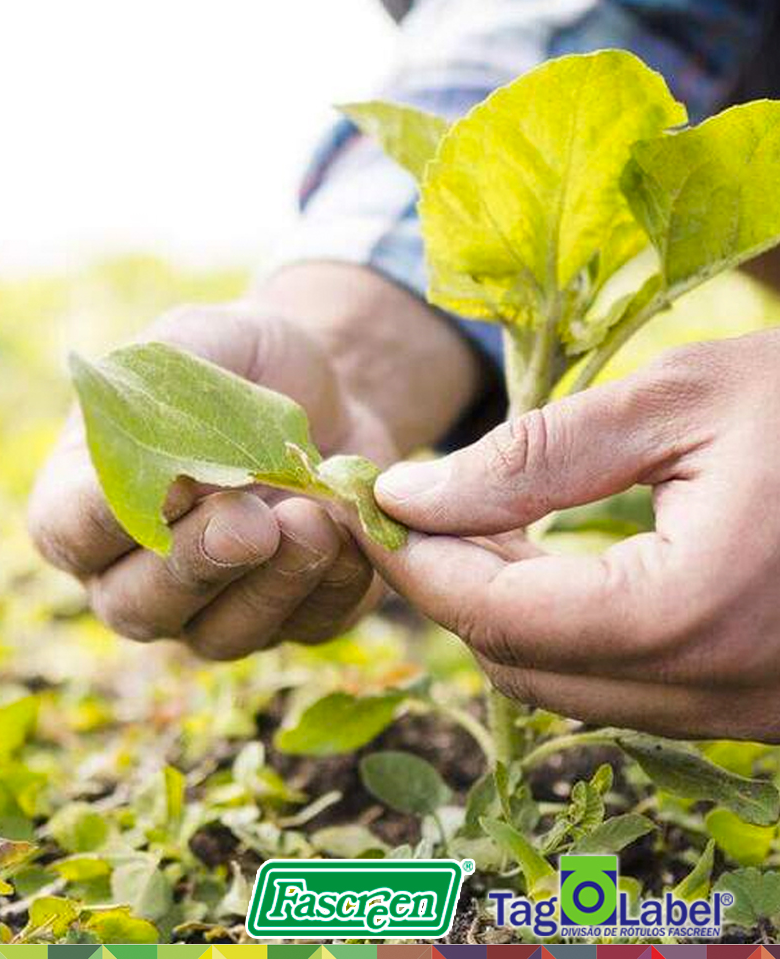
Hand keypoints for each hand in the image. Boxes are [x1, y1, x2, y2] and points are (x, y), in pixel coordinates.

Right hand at [29, 264, 482, 659]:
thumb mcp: (200, 340)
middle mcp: (135, 570)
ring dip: (269, 586)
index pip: (68, 531)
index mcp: (87, 498)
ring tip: (313, 520)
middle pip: (136, 606)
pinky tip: (349, 532)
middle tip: (251, 521)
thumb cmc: (240, 363)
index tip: (171, 482)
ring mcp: (209, 606)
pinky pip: (304, 628)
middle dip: (196, 565)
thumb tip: (168, 468)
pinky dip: (331, 588)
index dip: (108, 518)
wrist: (327, 390)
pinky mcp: (288, 618)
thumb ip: (165, 388)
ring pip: (219, 635)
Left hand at [369, 330, 779, 739]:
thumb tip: (410, 496)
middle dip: (449, 588)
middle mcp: (718, 690)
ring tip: (474, 523)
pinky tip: (549, 560)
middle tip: (414, 507)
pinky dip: (565, 629)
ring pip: (565, 687)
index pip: (493, 615)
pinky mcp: (761, 704)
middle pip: (518, 666)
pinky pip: (624, 685)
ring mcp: (747, 712)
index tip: (370, 504)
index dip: (414, 560)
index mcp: (689, 612)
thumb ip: (534, 457)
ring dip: (502, 612)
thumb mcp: (679, 400)